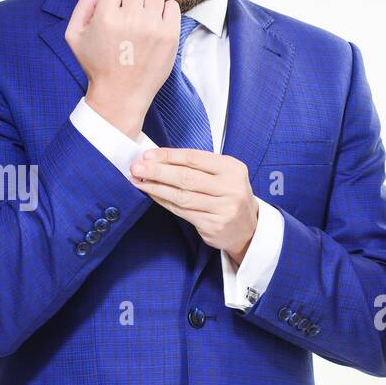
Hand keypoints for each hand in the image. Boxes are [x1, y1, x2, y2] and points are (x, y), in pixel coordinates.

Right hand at [66, 0, 179, 138]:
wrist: (120, 95)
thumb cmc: (97, 66)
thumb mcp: (75, 34)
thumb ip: (85, 3)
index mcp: (106, 17)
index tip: (113, 7)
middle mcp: (131, 20)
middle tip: (127, 13)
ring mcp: (153, 28)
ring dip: (148, 0)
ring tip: (142, 17)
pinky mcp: (170, 36)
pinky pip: (173, 6)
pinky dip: (165, 11)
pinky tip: (155, 24)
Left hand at [130, 148, 258, 262]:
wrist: (248, 229)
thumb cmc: (229, 196)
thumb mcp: (223, 175)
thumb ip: (198, 166)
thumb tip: (159, 159)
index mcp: (232, 168)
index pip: (194, 158)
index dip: (168, 156)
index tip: (148, 155)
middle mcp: (231, 188)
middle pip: (186, 177)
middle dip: (158, 171)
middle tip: (137, 167)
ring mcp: (223, 209)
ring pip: (182, 196)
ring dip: (157, 188)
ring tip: (139, 181)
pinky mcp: (213, 225)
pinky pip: (182, 211)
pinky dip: (164, 202)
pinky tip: (153, 195)